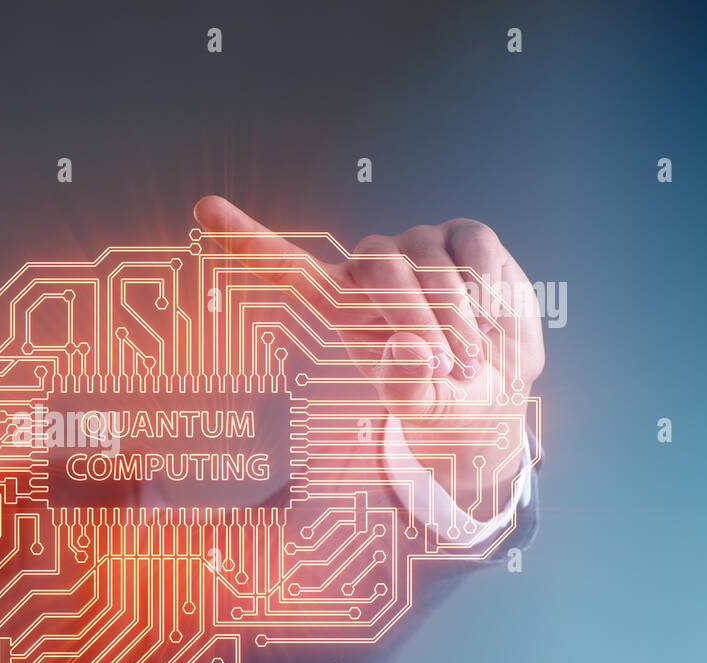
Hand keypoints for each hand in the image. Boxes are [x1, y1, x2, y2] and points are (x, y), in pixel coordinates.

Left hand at [192, 196, 544, 515]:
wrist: (502, 384)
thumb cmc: (447, 397)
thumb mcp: (427, 410)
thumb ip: (409, 390)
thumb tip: (409, 352)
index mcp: (341, 307)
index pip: (286, 267)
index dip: (246, 238)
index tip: (204, 208)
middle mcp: (371, 268)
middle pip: (381, 271)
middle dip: (418, 321)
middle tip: (447, 368)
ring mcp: (417, 246)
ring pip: (431, 264)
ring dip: (459, 318)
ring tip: (470, 356)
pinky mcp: (463, 236)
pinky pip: (474, 249)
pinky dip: (488, 288)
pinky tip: (491, 315)